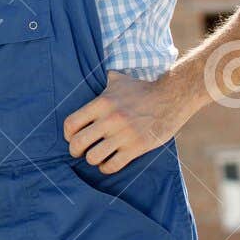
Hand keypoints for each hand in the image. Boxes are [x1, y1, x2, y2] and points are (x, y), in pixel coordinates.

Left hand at [63, 71, 196, 172]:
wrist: (172, 97)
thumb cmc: (142, 89)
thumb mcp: (119, 80)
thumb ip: (104, 80)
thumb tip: (96, 71)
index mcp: (102, 103)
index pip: (71, 123)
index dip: (67, 134)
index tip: (71, 137)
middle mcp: (110, 119)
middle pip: (78, 143)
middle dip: (75, 150)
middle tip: (79, 151)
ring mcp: (123, 135)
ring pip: (93, 157)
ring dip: (92, 159)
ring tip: (96, 156)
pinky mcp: (137, 147)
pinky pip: (113, 165)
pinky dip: (106, 167)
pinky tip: (108, 163)